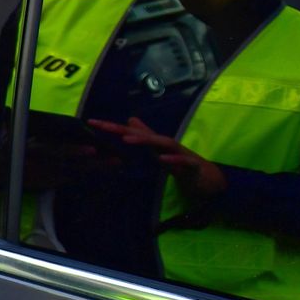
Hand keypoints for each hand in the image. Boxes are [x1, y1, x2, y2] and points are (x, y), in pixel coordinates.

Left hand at [88, 117, 227, 199]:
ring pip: (163, 143)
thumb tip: (130, 120)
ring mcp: (180, 153)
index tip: (90, 122)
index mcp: (156, 144)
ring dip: (145, 140)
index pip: (131, 134)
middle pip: (143, 134)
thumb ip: (145, 136)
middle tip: (100, 126)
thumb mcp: (158, 151)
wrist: (209, 180)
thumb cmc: (181, 164)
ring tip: (126, 140)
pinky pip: (182, 161)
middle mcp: (167, 144)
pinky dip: (172, 159)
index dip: (111, 127)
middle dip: (121, 129)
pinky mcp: (192, 165)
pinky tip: (160, 159)